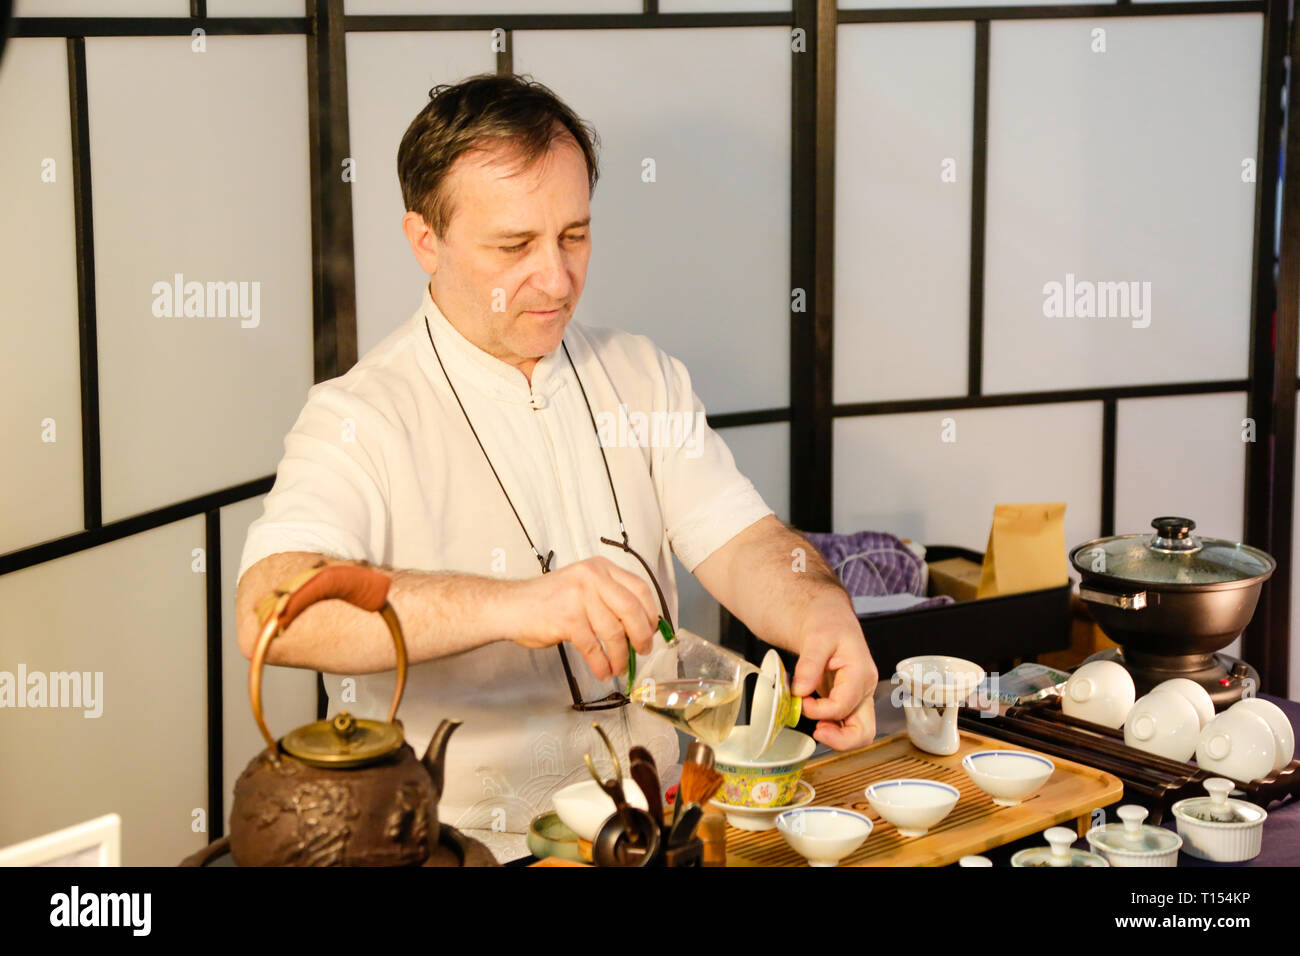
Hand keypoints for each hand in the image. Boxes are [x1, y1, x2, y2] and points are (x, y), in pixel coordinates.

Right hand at [505, 557, 658, 680]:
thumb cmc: (547, 600)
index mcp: (600, 568)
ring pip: (614, 633)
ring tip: (619, 667)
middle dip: (641, 636)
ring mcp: (579, 598)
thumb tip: (639, 624)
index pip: (639, 588)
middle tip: (642, 650)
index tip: (652, 630)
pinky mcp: (568, 619)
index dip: (650, 613)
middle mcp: (592, 578)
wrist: (512, 606)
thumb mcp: (583, 585)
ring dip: (620, 656)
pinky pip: (594, 648)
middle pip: (632, 610)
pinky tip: (603, 671)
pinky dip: (601, 664)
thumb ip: (609, 597)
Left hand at [790, 595, 878, 750]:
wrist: (829, 618)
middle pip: (864, 731)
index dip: (819, 711)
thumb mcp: (816, 637)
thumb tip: (801, 691)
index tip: (800, 699)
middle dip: (840, 739)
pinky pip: (845, 723)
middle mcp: (865, 688)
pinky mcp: (848, 700)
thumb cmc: (827, 623)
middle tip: (817, 731)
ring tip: (815, 725)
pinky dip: (831, 727)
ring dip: (836, 735)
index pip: (844, 706)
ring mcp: (858, 696)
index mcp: (861, 673)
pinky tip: (814, 715)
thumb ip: (809, 665)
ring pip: (858, 732)